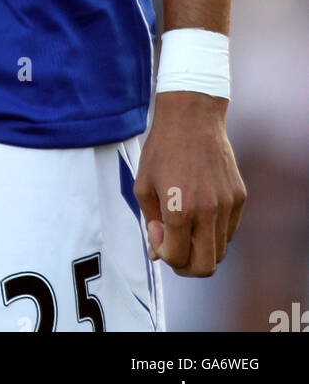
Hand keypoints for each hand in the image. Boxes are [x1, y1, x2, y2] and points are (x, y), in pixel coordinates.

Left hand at [134, 90, 246, 276]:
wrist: (192, 116)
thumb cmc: (162, 148)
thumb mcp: (143, 185)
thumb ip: (151, 222)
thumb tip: (159, 251)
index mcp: (179, 209)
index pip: (177, 258)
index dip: (165, 255)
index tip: (158, 237)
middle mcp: (208, 211)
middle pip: (205, 267)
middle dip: (186, 265)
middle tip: (175, 250)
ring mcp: (227, 204)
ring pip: (219, 250)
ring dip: (201, 248)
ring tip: (186, 227)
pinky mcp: (240, 196)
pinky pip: (229, 230)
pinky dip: (215, 231)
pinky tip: (200, 211)